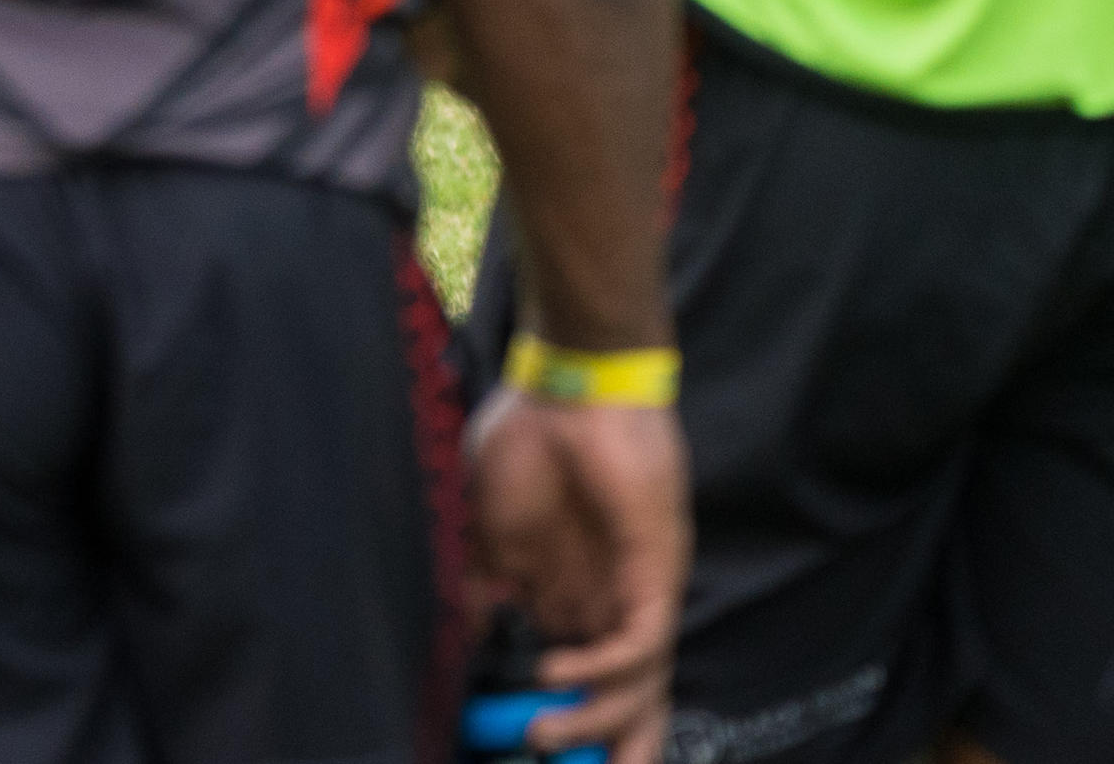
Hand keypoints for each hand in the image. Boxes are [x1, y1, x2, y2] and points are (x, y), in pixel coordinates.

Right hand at [469, 392, 685, 763]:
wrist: (570, 386)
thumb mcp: (484, 532)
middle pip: (622, 702)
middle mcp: (605, 607)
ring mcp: (633, 595)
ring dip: (591, 723)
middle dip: (601, 748)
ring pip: (636, 690)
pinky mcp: (655, 578)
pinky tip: (557, 673)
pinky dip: (602, 672)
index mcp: (566, 598)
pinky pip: (642, 648)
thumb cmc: (527, 444)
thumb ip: (478, 592)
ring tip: (539, 736)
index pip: (572, 683)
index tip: (508, 745)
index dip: (556, 722)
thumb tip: (459, 651)